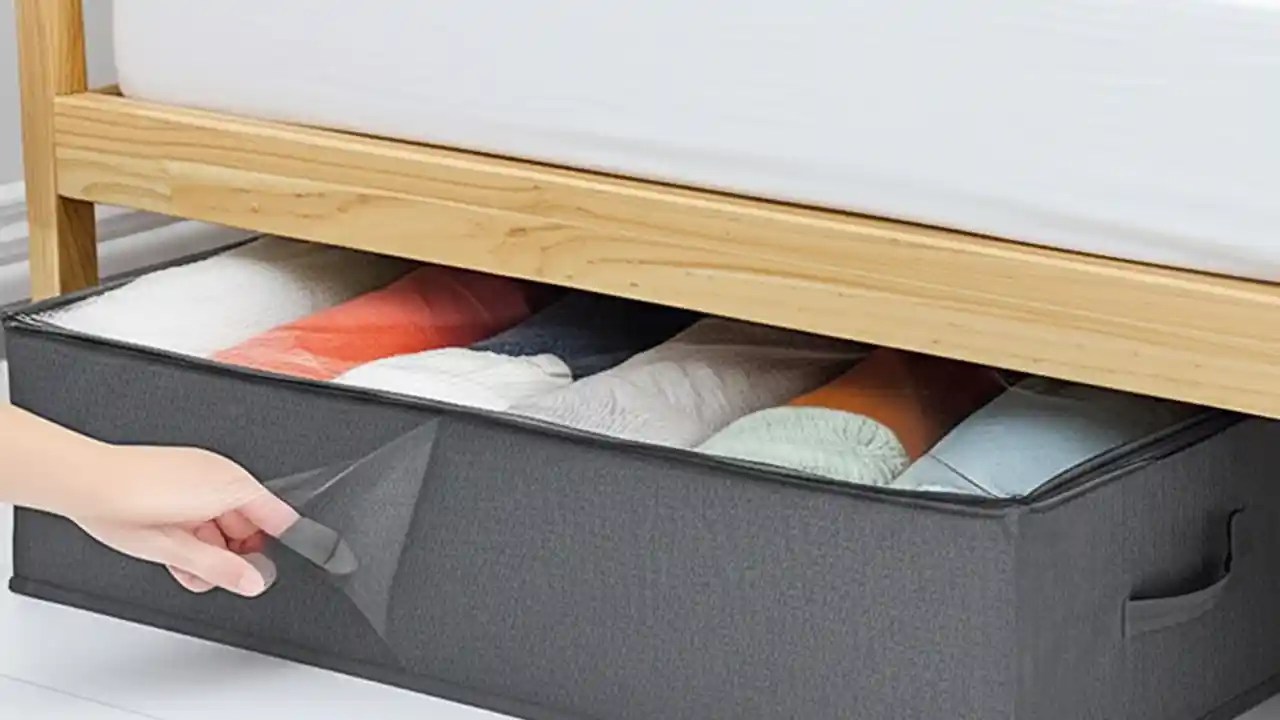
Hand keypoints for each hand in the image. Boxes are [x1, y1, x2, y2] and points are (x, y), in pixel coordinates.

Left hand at [68, 444, 298, 597]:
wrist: (84, 481)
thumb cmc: (123, 505)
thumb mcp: (176, 549)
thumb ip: (220, 567)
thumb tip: (253, 582)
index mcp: (231, 486)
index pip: (278, 517)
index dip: (275, 548)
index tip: (263, 572)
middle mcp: (221, 475)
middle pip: (249, 523)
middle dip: (234, 554)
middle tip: (215, 577)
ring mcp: (200, 474)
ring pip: (224, 520)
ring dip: (212, 548)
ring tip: (187, 567)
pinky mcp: (181, 477)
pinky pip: (205, 508)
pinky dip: (197, 532)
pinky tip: (176, 550)